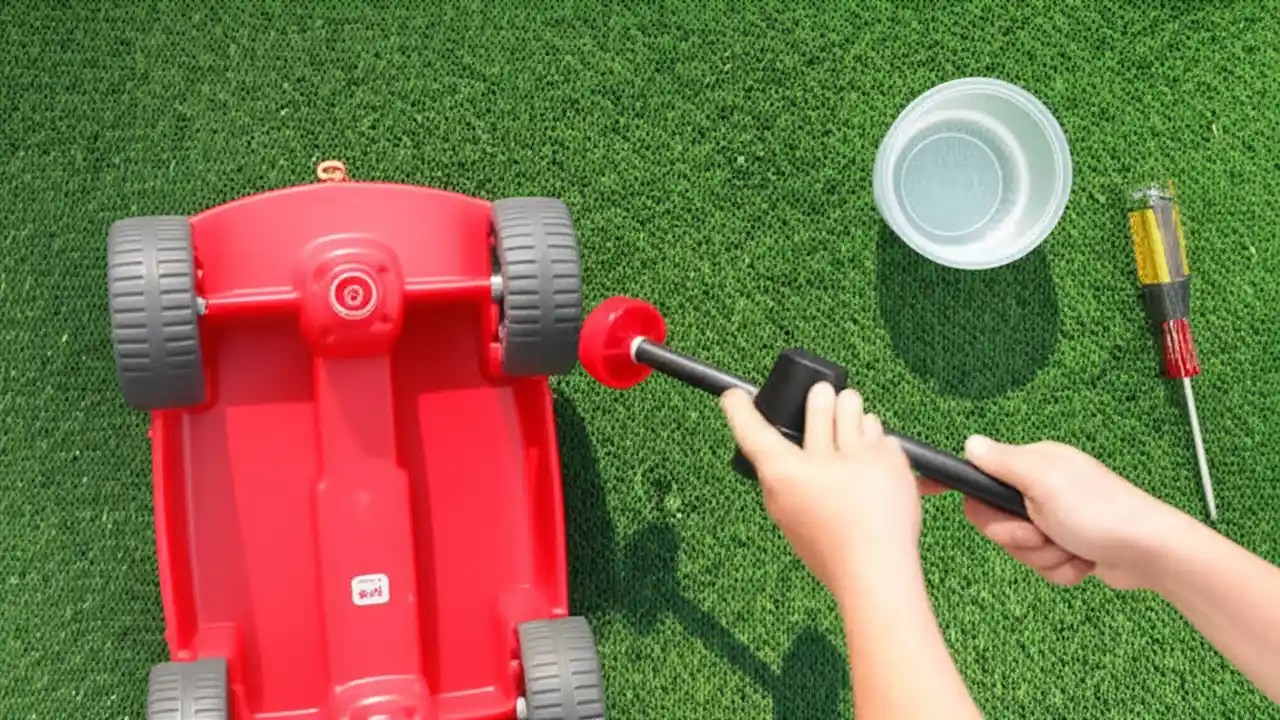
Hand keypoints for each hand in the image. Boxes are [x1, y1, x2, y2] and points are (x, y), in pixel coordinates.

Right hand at [719, 383, 942, 593]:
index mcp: (787, 476)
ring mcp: (861, 458)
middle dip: (820, 393)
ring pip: (854, 406)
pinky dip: (876, 443)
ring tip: (851, 438)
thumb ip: (779, 475)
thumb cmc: (828, 546)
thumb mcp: (785, 513)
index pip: (755, 433)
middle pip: (819, 399)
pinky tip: (873, 468)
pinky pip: (882, 432)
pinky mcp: (893, 460)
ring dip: (850, 413)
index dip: (740, 410)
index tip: (734, 396)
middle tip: (821, 395)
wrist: (876, 569)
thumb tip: (783, 439)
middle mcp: (822, 461)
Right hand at [961, 436, 1190, 589]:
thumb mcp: (1045, 482)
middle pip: (993, 520)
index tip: (921, 487)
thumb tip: (969, 442)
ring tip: (1072, 547)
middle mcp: (1040, 489)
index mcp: (1032, 466)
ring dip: (1044, 556)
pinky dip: (1061, 569)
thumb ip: (1002, 463)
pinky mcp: (1067, 545)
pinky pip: (1042, 566)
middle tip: (1042, 532)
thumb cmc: (1104, 513)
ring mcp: (1054, 518)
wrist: (1152, 553)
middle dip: (1016, 537)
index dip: (951, 482)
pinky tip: (1083, 560)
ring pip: (1018, 548)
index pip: (978, 473)